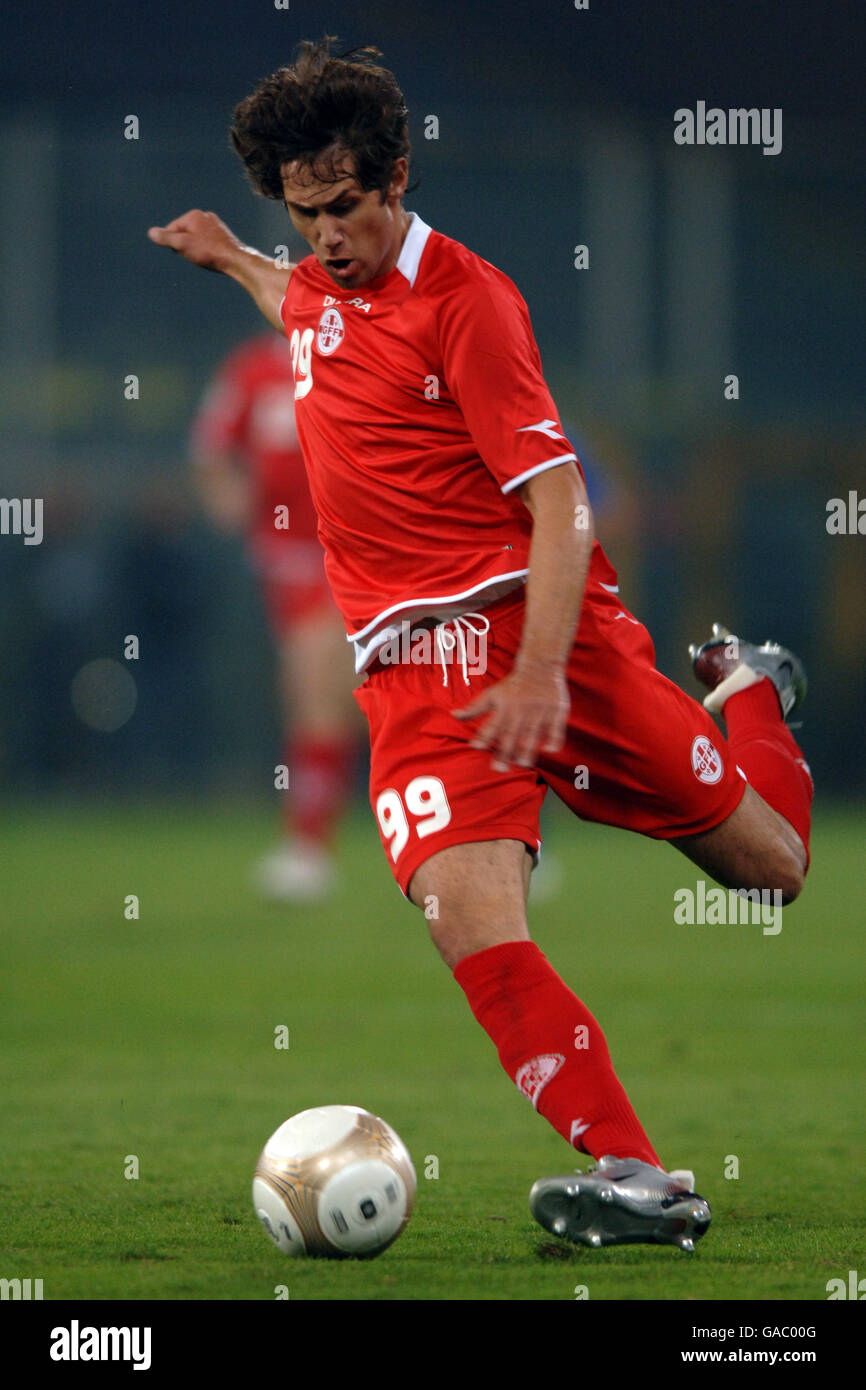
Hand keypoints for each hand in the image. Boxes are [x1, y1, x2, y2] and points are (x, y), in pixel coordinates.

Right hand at [147, 209, 243, 273]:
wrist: (236, 260)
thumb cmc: (209, 252)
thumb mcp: (182, 245)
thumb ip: (165, 238)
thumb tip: (151, 233)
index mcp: (193, 215)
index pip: (172, 229)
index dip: (174, 244)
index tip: (184, 252)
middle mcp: (205, 216)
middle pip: (184, 234)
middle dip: (185, 246)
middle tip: (196, 255)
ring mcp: (215, 224)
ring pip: (196, 238)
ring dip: (196, 250)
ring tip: (205, 256)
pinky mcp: (223, 234)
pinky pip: (207, 242)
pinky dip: (206, 250)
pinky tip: (212, 256)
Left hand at [452, 662, 569, 769]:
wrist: (539, 666)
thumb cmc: (512, 685)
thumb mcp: (492, 694)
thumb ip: (474, 708)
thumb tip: (454, 715)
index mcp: (505, 706)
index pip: (492, 725)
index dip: (483, 736)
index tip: (475, 747)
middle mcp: (521, 710)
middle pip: (512, 734)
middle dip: (505, 752)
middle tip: (499, 769)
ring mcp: (540, 711)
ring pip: (533, 734)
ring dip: (527, 750)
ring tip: (522, 764)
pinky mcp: (557, 711)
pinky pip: (556, 729)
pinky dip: (553, 740)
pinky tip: (547, 750)